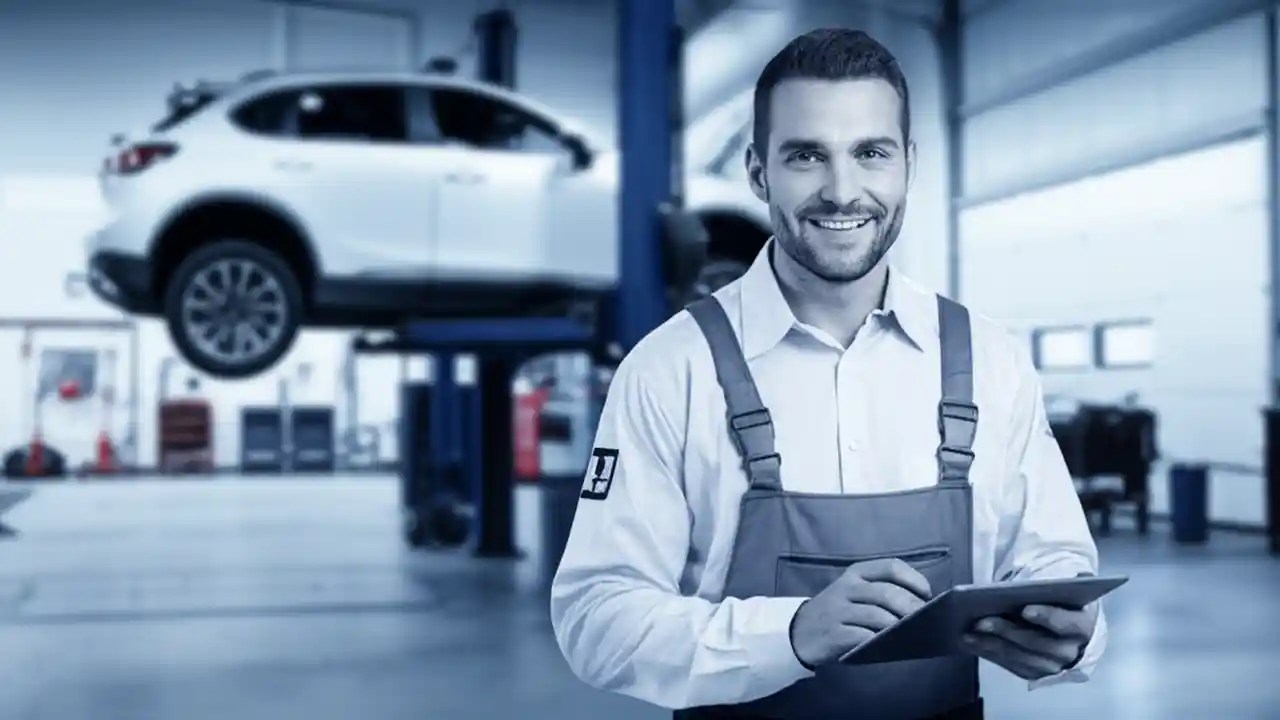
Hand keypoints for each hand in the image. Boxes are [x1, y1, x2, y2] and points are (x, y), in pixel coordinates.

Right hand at [789, 559, 931, 668]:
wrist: (800, 632)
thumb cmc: (838, 611)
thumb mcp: (855, 592)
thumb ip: (881, 592)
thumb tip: (921, 605)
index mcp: (856, 573)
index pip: (891, 567)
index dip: (914, 580)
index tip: (928, 595)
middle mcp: (847, 587)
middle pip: (887, 593)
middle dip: (911, 608)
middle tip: (926, 621)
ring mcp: (839, 610)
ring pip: (877, 615)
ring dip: (898, 626)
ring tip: (911, 635)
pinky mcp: (834, 633)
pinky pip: (863, 635)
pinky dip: (880, 641)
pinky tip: (889, 645)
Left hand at [961, 603, 1098, 680]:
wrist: (1069, 626)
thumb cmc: (1059, 601)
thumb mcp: (1060, 591)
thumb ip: (1045, 590)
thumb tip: (1014, 588)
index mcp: (1083, 625)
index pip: (1067, 623)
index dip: (1047, 617)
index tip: (1025, 609)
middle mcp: (1072, 651)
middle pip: (1038, 643)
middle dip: (1007, 632)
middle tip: (981, 621)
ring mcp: (1054, 666)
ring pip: (1022, 659)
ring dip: (992, 646)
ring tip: (968, 634)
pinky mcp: (1037, 674)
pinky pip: (1012, 666)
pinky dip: (990, 654)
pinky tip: (971, 643)